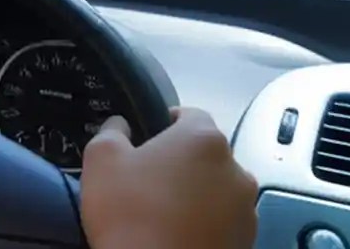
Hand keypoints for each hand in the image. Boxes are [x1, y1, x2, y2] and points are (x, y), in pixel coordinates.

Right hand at [80, 107, 257, 248]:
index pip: (188, 113)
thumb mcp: (101, 160)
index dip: (163, 122)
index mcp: (203, 138)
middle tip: (149, 180)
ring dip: (197, 193)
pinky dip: (206, 221)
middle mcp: (235, 168)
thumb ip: (112, 131)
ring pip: (217, 188)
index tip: (145, 140)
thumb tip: (121, 125)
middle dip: (180, 161)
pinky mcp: (248, 240)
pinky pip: (223, 219)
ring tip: (165, 213)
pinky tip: (179, 233)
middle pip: (205, 153)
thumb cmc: (129, 213)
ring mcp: (246, 207)